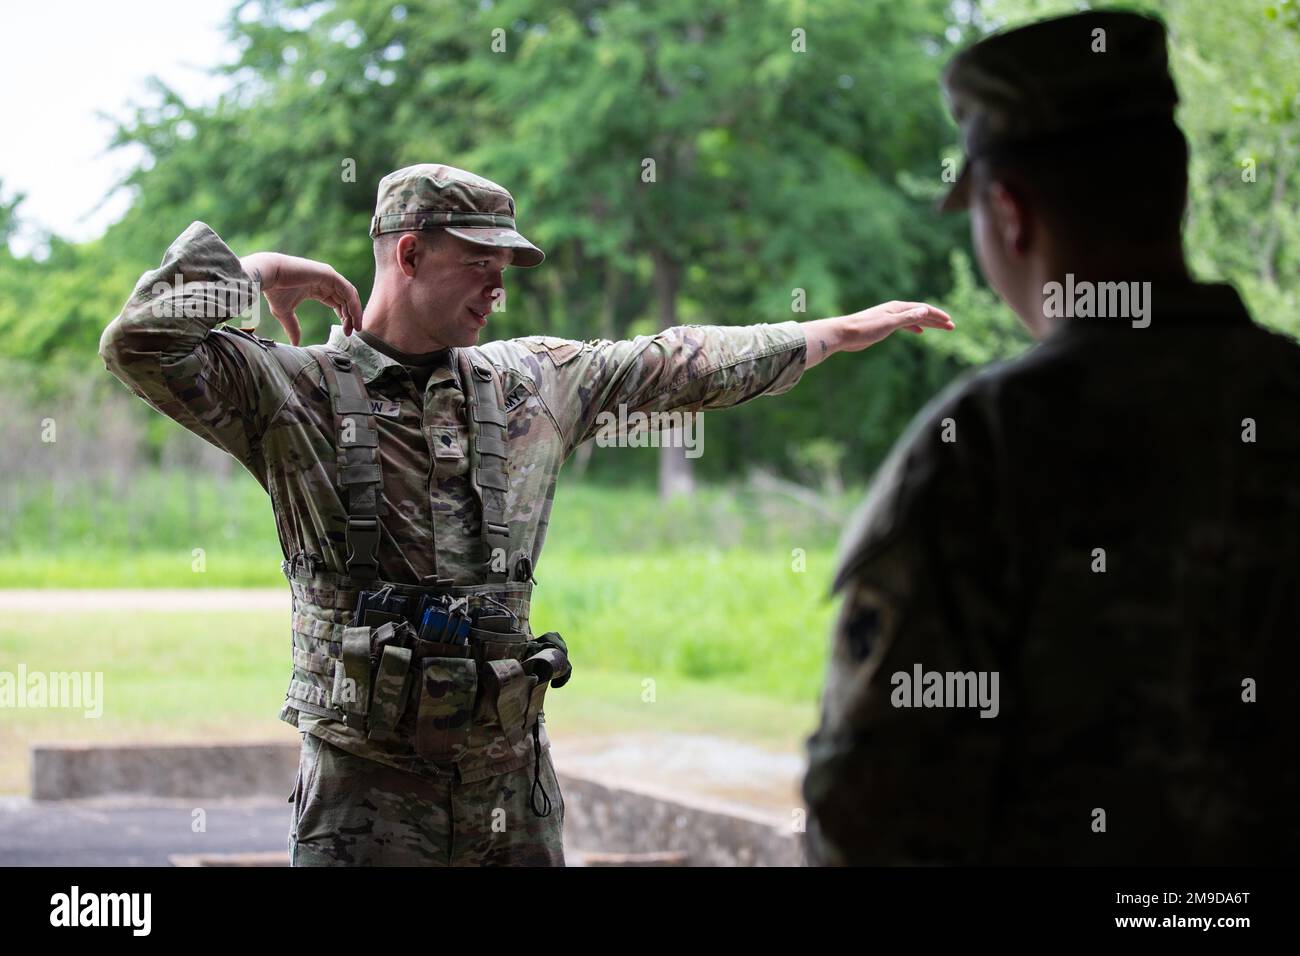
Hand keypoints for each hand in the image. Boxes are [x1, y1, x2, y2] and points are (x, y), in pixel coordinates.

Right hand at [239, 252, 363, 345]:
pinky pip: (347, 290)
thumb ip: (292, 327)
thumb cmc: (274, 291)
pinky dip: (352, 303)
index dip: (344, 317)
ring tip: (355, 327)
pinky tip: (352, 316)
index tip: (345, 332)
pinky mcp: (329, 274)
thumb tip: (295, 344)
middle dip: (351, 317)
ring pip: (349, 295)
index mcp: (317, 288)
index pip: (337, 302)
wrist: (268, 275)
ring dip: (354, 311)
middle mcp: (325, 281)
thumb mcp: (284, 313)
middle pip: (346, 300)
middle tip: (350, 333)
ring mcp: (328, 276)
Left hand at [803, 301, 954, 369]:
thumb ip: (908, 317)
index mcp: (897, 308)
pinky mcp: (883, 326)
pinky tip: (919, 332)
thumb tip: (926, 310)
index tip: (950, 322)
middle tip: (952, 327)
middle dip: (937, 319)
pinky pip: (905, 324)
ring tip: (940, 328)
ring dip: (928, 323)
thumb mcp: (889, 324)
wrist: (844, 333)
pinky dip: (915, 327)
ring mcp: (889, 317)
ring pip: (914, 318)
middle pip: (921, 313)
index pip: (923, 309)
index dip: (938, 315)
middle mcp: (895, 310)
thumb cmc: (865, 329)